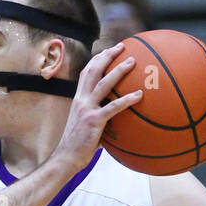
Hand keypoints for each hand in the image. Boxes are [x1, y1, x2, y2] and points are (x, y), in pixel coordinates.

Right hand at [53, 43, 142, 174]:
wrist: (66, 158)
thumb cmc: (77, 146)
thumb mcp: (85, 125)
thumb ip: (98, 117)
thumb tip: (115, 118)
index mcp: (78, 99)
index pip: (86, 72)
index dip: (98, 59)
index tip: (109, 50)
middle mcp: (81, 100)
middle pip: (94, 70)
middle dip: (108, 55)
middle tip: (122, 46)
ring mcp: (86, 109)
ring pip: (103, 83)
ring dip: (118, 70)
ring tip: (133, 61)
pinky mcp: (93, 121)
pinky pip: (113, 107)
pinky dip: (126, 99)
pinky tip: (139, 95)